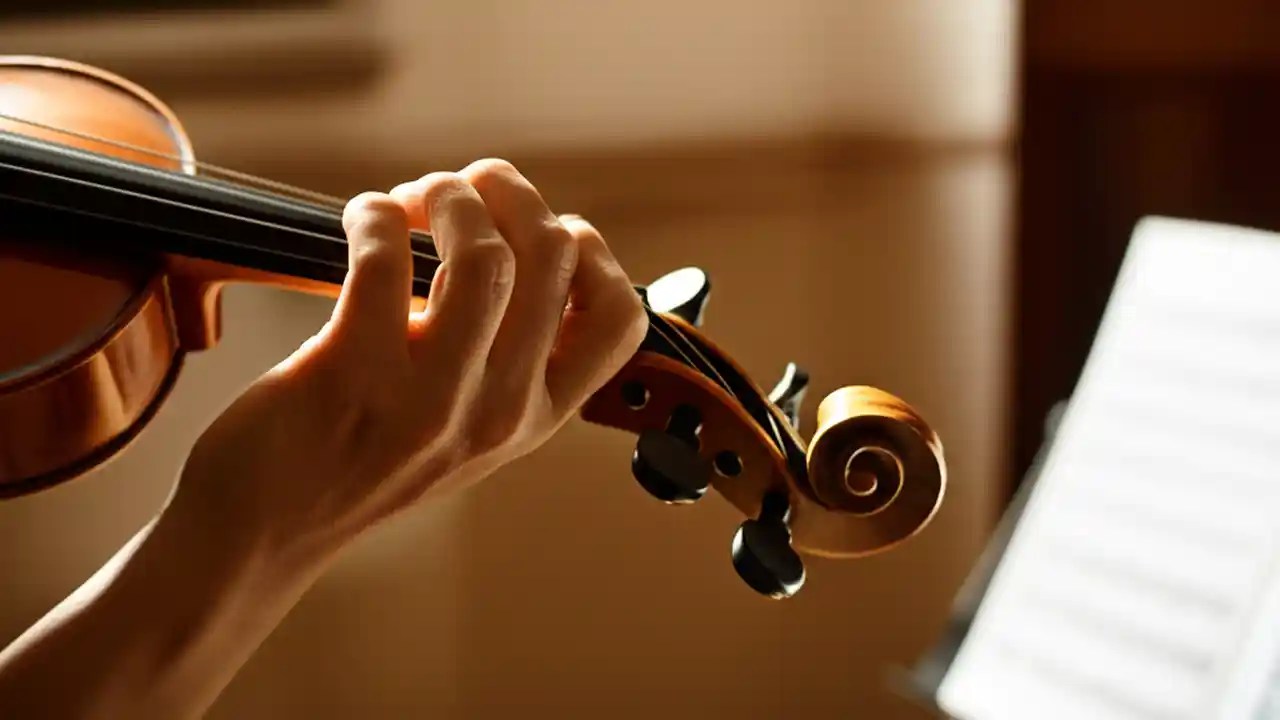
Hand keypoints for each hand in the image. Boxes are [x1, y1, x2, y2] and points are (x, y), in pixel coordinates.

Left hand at [171, 159, 646, 567]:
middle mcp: (498, 412)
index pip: (620, 319)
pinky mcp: (353, 375)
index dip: (590, 250)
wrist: (267, 532)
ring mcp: (430, 400)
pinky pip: (385, 256)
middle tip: (460, 190)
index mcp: (534, 418)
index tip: (537, 228)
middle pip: (553, 257)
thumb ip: (507, 359)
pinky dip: (376, 214)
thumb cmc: (363, 461)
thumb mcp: (467, 428)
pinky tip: (363, 220)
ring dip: (445, 196)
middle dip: (506, 192)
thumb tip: (518, 243)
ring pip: (484, 253)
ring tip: (411, 202)